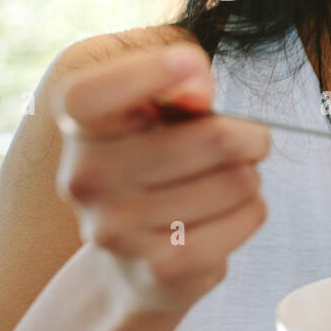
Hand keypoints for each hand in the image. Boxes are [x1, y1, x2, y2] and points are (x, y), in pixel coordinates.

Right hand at [52, 42, 270, 314]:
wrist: (132, 267)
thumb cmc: (157, 169)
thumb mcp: (156, 116)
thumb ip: (178, 83)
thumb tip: (196, 93)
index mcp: (79, 131)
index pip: (88, 96)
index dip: (145, 72)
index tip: (186, 62)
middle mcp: (86, 179)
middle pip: (214, 139)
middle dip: (249, 138)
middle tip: (245, 144)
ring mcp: (121, 229)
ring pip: (240, 180)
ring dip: (248, 178)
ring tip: (222, 186)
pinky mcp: (165, 268)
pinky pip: (249, 216)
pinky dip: (251, 211)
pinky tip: (223, 217)